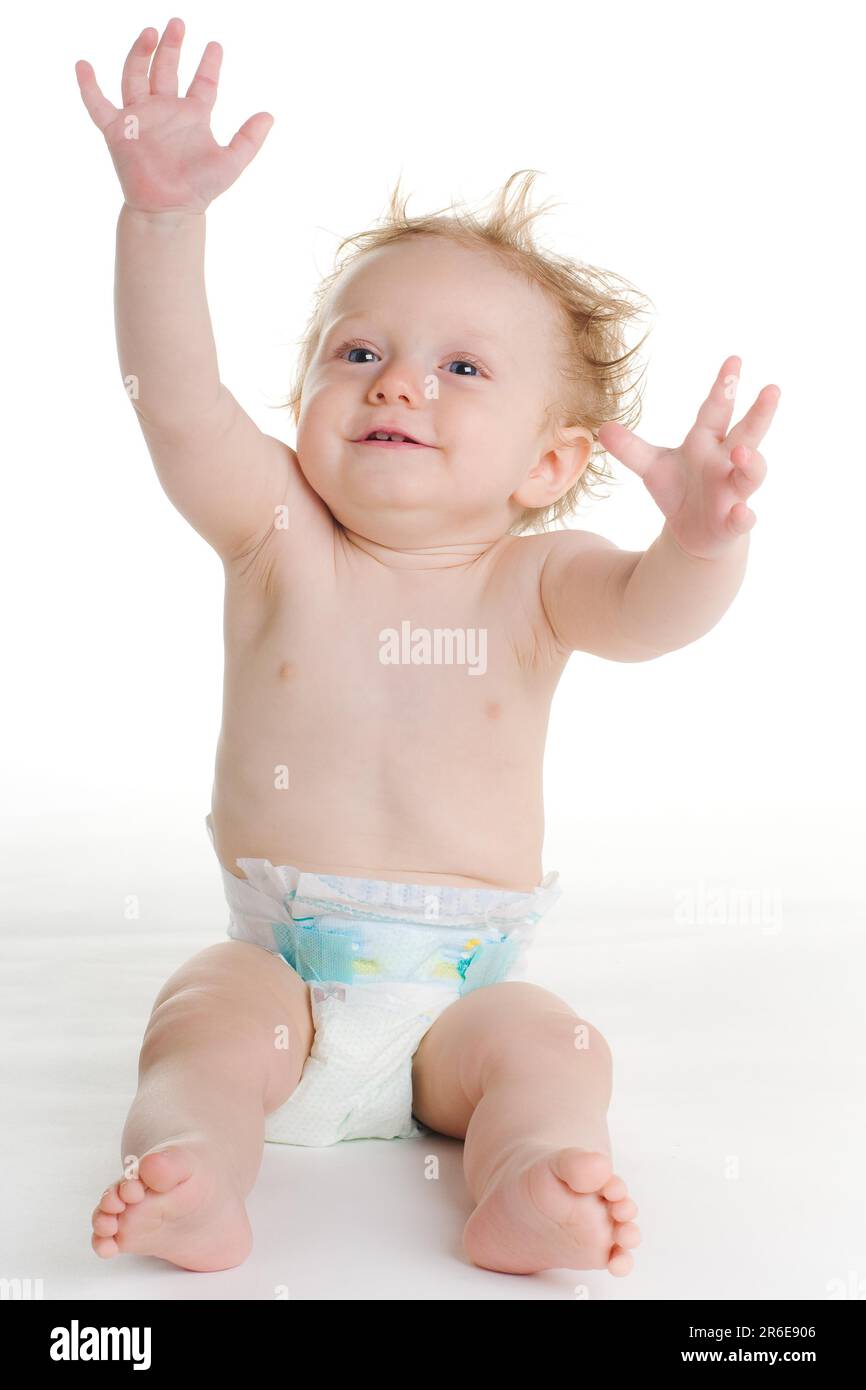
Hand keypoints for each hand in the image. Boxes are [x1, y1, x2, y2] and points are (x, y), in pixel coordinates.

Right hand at [75, 17, 272, 213]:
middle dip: (171, 46)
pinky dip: (88, 86)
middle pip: (165, 69)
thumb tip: (270, 115)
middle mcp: (164, 110)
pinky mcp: (118, 131)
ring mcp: (140, 118)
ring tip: (150, 32)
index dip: (209, 64)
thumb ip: (249, 139)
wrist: (169, 211)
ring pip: (136, 76)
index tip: (215, 46)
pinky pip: (98, 105)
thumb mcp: (231, 162)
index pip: (202, 82)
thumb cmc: (199, 189)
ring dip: (140, 53)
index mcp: (192, 115)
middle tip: (178, 24)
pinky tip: (83, 65)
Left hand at [597, 357, 780, 560]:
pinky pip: (742, 519)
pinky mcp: (731, 522)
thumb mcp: (651, 467)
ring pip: (751, 474)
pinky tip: (742, 512)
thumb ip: (630, 449)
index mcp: (707, 442)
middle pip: (747, 433)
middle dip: (760, 413)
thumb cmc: (679, 490)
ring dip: (751, 462)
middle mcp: (726, 462)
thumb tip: (603, 428)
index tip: (734, 359)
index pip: (716, 410)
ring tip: (742, 452)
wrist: (691, 533)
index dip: (725, 386)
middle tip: (772, 389)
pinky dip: (744, 516)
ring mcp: (733, 492)